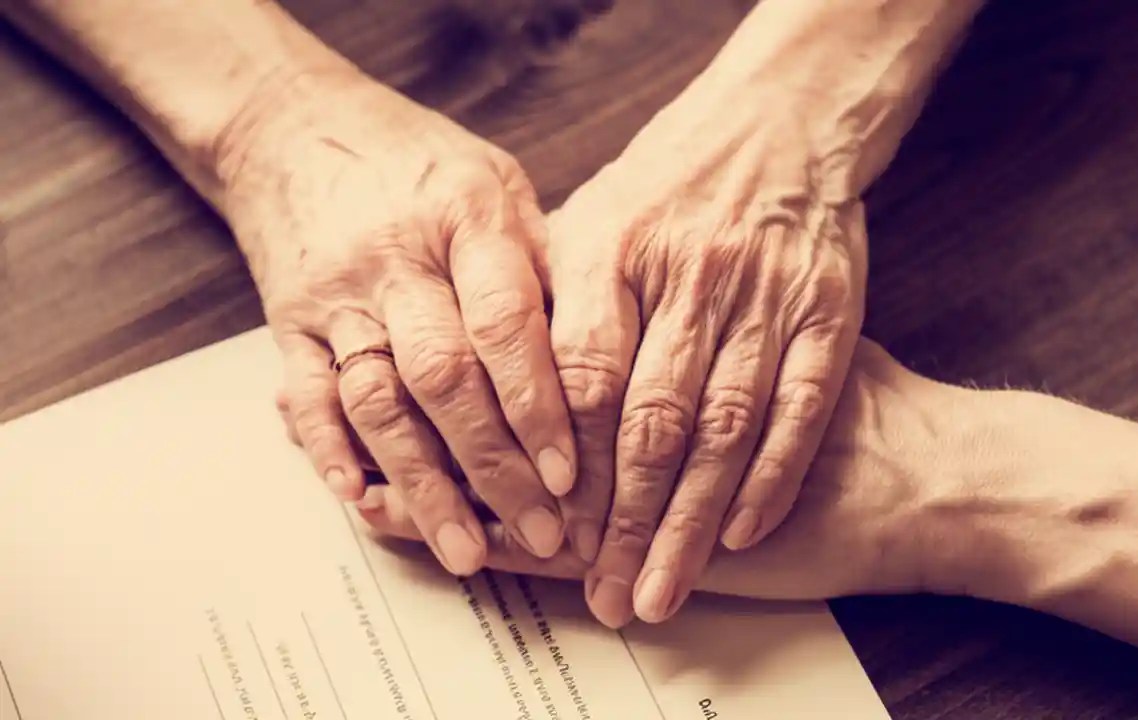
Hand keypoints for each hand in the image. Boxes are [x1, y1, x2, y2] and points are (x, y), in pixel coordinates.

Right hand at [224, 70, 575, 574]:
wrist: (291, 125)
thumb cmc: (419, 162)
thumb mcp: (497, 183)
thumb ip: (546, 263)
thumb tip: (605, 357)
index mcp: (465, 218)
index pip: (506, 323)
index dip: (538, 405)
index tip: (571, 473)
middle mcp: (398, 260)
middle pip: (445, 378)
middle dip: (496, 466)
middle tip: (542, 533)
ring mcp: (337, 295)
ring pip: (378, 402)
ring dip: (422, 485)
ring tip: (465, 549)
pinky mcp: (289, 323)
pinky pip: (308, 397)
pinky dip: (331, 454)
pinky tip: (364, 501)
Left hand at [542, 86, 868, 624]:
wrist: (781, 126)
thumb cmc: (668, 185)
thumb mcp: (591, 217)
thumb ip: (549, 301)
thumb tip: (493, 393)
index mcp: (613, 248)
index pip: (581, 374)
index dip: (566, 461)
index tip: (549, 534)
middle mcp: (689, 273)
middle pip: (650, 418)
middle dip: (623, 520)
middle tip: (603, 593)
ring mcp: (764, 294)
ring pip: (722, 429)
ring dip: (690, 524)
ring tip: (660, 592)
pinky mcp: (828, 313)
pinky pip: (798, 410)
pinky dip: (770, 479)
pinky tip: (740, 538)